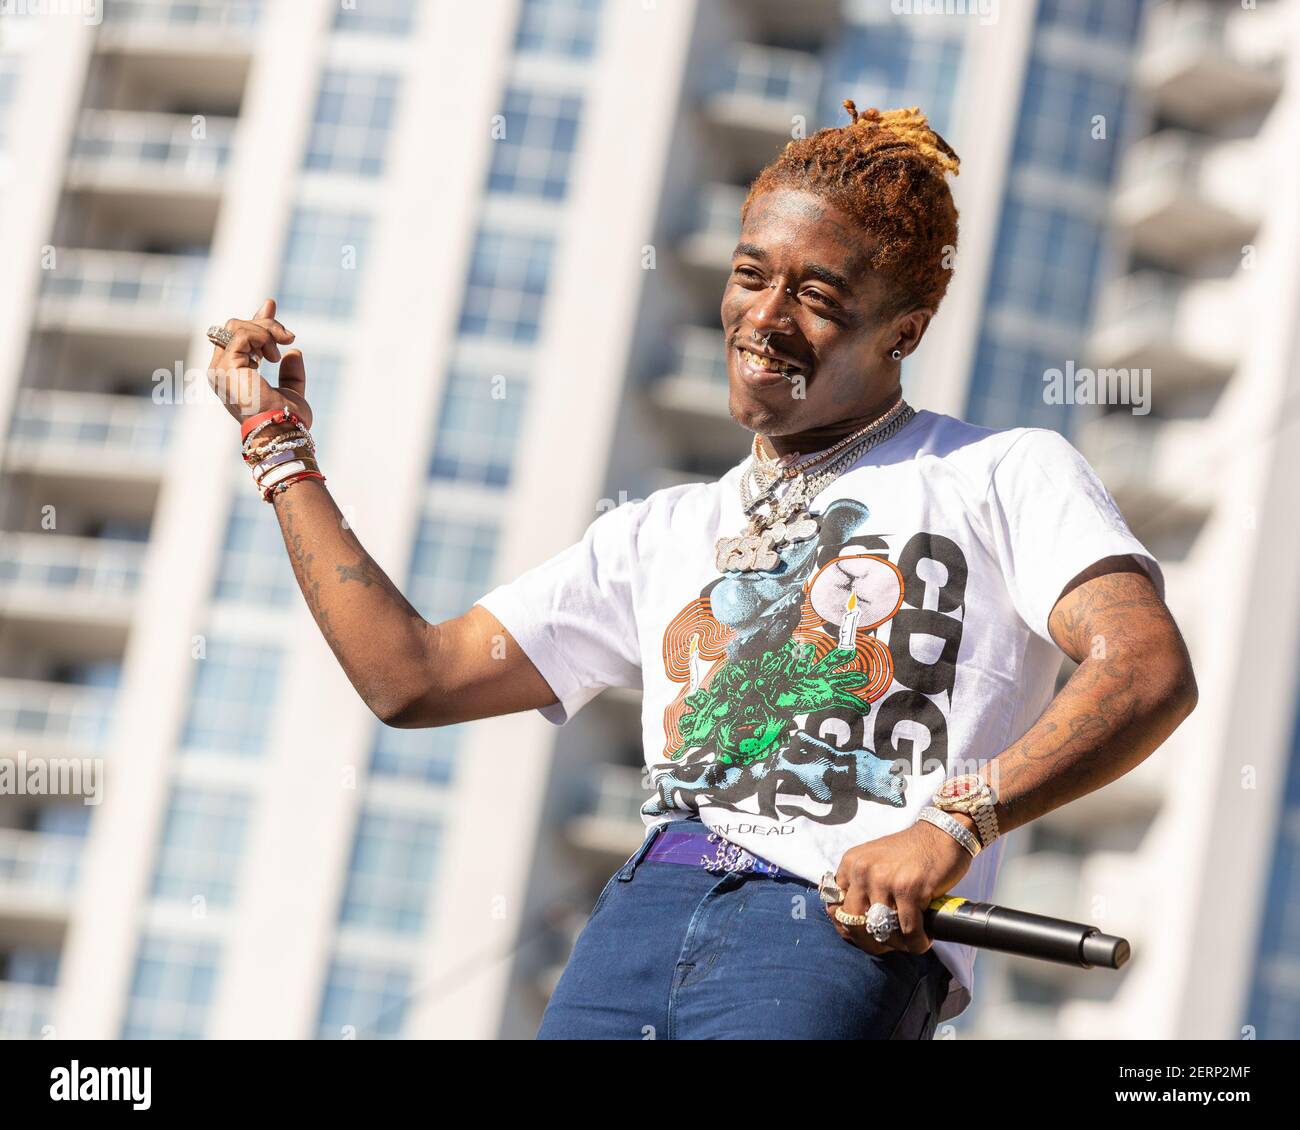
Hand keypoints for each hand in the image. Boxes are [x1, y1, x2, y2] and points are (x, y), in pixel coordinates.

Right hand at [206, 297, 311, 427]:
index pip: (237, 338)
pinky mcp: (225, 367)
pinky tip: (275, 356)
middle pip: (234, 328)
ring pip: (236, 326)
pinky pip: (240, 334)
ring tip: (284, 348)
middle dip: (264, 324)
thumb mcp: (292, 391)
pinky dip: (262, 336)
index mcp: (232, 376)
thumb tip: (294, 352)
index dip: (255, 320)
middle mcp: (220, 371)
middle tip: (289, 336)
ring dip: (266, 330)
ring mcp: (220, 369)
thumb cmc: (288, 420)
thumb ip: (290, 373)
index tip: (270, 304)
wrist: (283, 432)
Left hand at [824, 816, 975, 955]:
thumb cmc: (910, 853)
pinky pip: (909, 932)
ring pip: (882, 931)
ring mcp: (885, 880)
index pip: (835, 907)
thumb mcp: (875, 862)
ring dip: (898, 944)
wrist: (943, 834)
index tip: (866, 935)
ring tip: (909, 940)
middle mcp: (862, 871)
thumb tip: (847, 925)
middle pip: (855, 924)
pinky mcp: (909, 890)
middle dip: (871, 941)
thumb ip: (860, 886)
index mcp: (850, 864)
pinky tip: (924, 939)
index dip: (849, 928)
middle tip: (890, 943)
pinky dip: (917, 942)